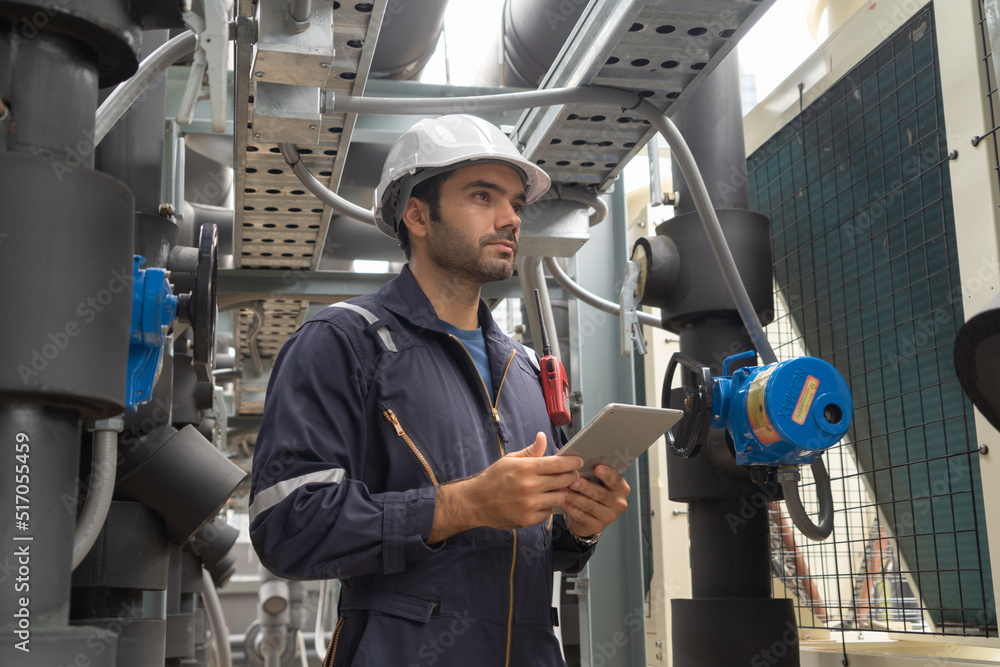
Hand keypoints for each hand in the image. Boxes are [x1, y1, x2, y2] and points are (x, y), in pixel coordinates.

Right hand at [429, 432, 581, 541]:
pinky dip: (549, 506)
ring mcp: (530, 504)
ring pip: (560, 497)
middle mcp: (530, 486)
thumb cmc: (494, 479)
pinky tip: (544, 501)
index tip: (578, 462)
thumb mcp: (510, 459)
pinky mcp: (529, 519)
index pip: (558, 463)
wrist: (477, 502)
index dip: (572, 462)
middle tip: (572, 475)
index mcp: (526, 468)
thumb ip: (531, 451)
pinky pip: (549, 512)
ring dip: (562, 492)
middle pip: (564, 480)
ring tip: (558, 488)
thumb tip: (543, 437)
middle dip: (571, 477)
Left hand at [562, 464, 629, 538]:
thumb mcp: (596, 480)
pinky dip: (571, 508)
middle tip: (573, 481)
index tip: (597, 468)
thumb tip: (578, 459)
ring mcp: (609, 517)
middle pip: (601, 493)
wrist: (589, 516)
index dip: (607, 474)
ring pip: (589, 505)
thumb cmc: (592, 490)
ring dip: (574, 497)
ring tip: (563, 490)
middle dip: (585, 486)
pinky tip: (562, 502)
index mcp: (621, 488)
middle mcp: (618, 503)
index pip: (616, 480)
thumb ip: (593, 471)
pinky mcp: (597, 526)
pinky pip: (582, 516)